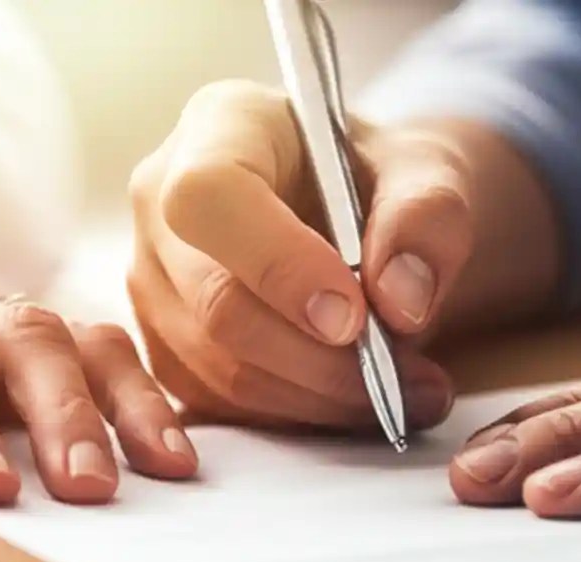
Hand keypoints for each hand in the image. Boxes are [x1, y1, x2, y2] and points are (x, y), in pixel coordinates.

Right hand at [127, 80, 558, 429]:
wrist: (357, 210)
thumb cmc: (380, 177)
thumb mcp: (429, 170)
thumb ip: (426, 219)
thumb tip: (400, 302)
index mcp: (218, 127)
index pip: (211, 197)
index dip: (279, 266)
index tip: (356, 317)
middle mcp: (160, 201)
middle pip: (216, 302)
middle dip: (323, 359)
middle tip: (409, 375)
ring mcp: (151, 280)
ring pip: (221, 368)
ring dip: (322, 398)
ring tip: (407, 391)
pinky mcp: (164, 346)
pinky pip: (221, 404)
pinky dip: (298, 415)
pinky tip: (356, 400)